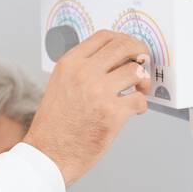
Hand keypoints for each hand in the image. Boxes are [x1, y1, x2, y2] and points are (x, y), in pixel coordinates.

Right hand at [22, 30, 151, 186]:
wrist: (49, 154)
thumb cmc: (55, 124)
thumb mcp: (61, 84)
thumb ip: (83, 68)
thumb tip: (116, 59)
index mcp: (70, 63)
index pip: (105, 36)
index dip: (124, 40)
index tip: (130, 50)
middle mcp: (84, 73)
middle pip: (124, 47)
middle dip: (140, 53)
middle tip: (143, 63)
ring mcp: (99, 92)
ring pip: (136, 71)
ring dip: (142, 82)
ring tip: (137, 92)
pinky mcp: (112, 114)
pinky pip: (139, 100)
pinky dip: (140, 105)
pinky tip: (132, 111)